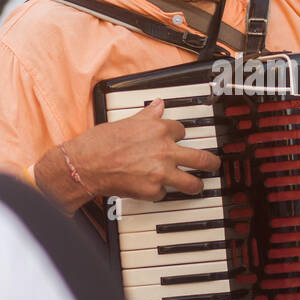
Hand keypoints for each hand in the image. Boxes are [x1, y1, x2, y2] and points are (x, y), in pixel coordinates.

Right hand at [59, 99, 220, 201]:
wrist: (85, 165)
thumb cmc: (100, 143)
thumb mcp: (126, 121)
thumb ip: (147, 115)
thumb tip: (158, 104)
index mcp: (158, 129)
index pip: (182, 130)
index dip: (180, 135)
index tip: (180, 138)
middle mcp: (164, 150)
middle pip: (201, 158)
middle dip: (211, 163)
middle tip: (213, 165)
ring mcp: (161, 172)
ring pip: (192, 183)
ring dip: (196, 186)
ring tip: (197, 186)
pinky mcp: (153, 191)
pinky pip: (164, 194)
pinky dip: (159, 193)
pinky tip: (152, 189)